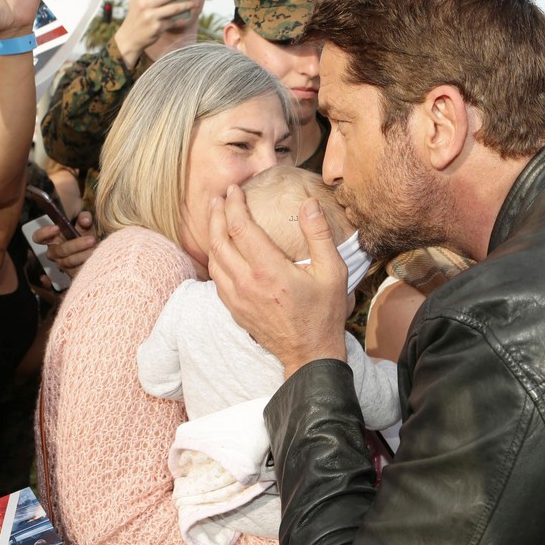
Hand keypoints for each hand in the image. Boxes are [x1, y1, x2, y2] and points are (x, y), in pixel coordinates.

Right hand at [32, 212, 97, 277]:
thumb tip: (85, 218)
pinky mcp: (71, 274)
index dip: (44, 233)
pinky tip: (95, 258)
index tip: (57, 228)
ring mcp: (62, 264)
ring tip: (96, 249)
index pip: (39, 237)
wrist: (94, 251)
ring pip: (69, 262)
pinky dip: (87, 264)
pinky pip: (77, 271)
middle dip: (76, 245)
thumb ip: (84, 220)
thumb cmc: (85, 237)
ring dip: (84, 255)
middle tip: (91, 240)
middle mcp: (54, 252)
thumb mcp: (85, 226)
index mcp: (52, 239)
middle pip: (60, 250)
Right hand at [112, 0, 196, 64]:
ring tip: (194, 3)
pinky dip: (178, 18)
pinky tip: (183, 16)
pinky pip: (173, 20)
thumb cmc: (137, 14)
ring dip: (187, 5)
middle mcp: (144, 3)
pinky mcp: (157, 27)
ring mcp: (150, 16)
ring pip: (175, 8)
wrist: (130, 37)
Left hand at [208, 185, 347, 376]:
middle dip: (216, 215)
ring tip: (215, 218)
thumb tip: (309, 204)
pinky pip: (217, 278)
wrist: (309, 354)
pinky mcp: (234, 310)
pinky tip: (221, 250)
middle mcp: (246, 283)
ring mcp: (237, 298)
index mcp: (268, 270)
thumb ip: (319, 235)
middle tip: (219, 198)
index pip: (240, 228)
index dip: (234, 205)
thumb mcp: (333, 272)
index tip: (234, 190)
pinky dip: (215, 258)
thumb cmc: (324, 313)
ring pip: (214, 260)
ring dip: (212, 235)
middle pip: (219, 241)